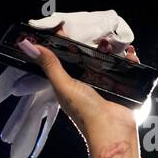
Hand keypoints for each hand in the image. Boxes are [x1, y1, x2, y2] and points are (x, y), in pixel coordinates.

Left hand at [16, 20, 141, 151]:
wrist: (112, 131)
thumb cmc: (85, 111)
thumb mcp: (64, 85)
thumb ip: (49, 65)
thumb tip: (26, 45)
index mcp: (69, 82)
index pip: (65, 56)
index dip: (66, 42)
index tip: (67, 26)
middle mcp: (86, 82)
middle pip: (89, 55)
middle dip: (94, 44)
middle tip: (99, 37)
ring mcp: (105, 84)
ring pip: (108, 59)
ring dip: (112, 49)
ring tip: (113, 44)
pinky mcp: (122, 86)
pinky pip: (125, 68)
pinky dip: (129, 58)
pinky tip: (130, 53)